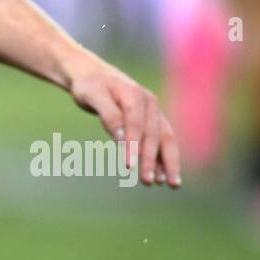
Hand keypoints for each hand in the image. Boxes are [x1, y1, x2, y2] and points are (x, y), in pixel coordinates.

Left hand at [66, 59, 181, 187]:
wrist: (92, 75)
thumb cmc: (89, 86)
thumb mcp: (92, 96)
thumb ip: (108, 114)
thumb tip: (122, 138)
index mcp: (135, 95)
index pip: (135, 125)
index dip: (132, 146)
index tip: (128, 167)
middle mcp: (150, 103)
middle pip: (155, 135)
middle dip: (153, 160)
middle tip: (148, 182)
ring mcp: (153, 112)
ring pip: (165, 139)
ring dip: (168, 162)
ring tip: (169, 184)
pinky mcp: (151, 121)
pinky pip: (161, 141)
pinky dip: (163, 158)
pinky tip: (162, 177)